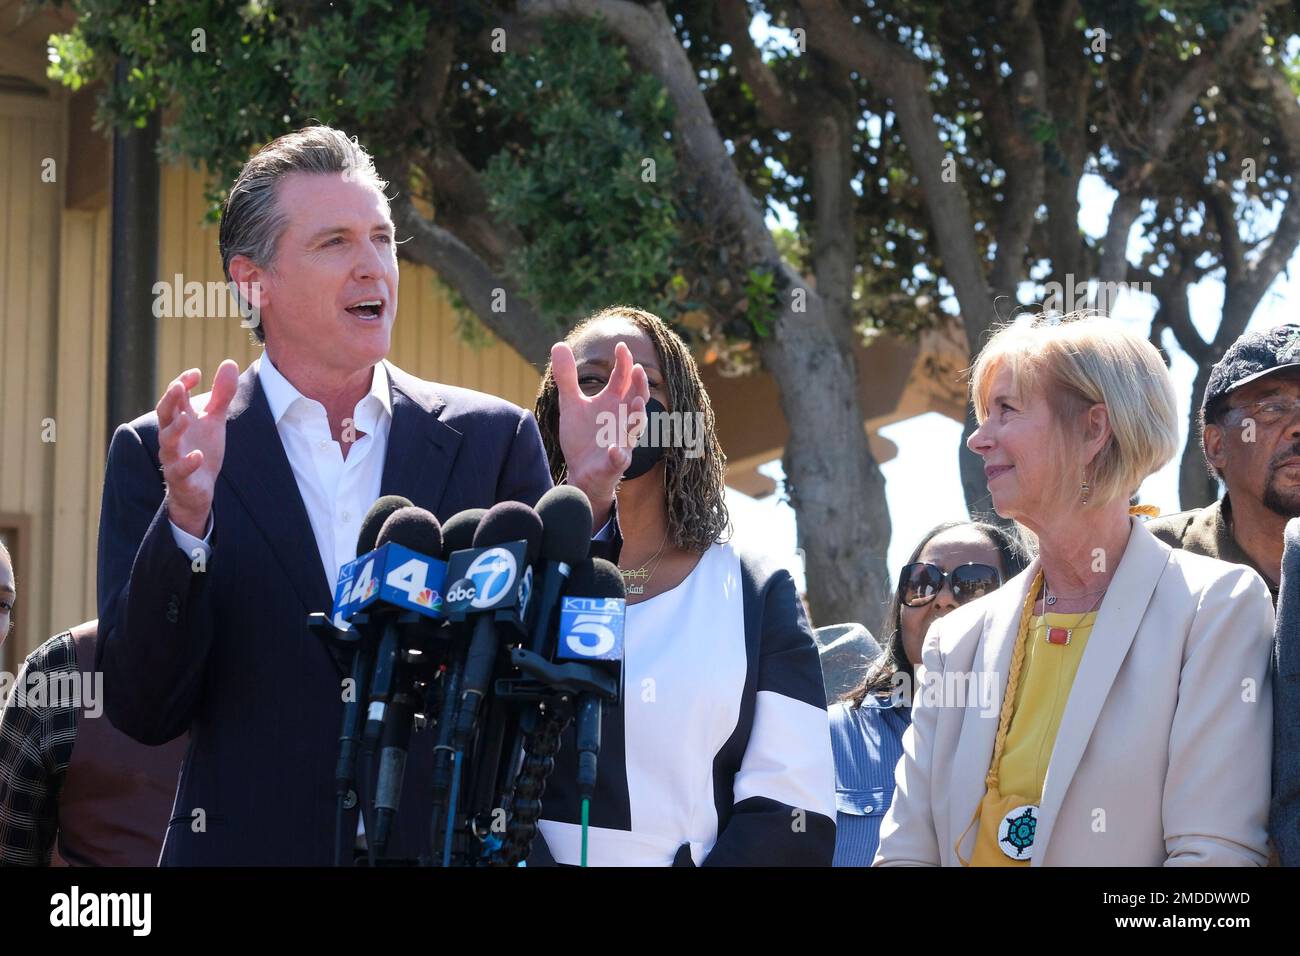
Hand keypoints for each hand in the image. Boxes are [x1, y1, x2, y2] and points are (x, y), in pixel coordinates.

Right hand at [157, 361, 239, 537]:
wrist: (199, 487)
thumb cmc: (203, 448)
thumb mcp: (215, 420)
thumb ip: (221, 394)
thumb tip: (229, 362)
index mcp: (179, 419)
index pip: (175, 397)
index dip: (182, 383)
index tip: (196, 373)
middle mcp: (172, 436)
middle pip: (164, 414)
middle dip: (170, 399)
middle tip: (179, 386)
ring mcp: (174, 456)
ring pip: (167, 441)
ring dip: (175, 429)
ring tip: (186, 417)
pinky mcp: (180, 477)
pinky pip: (179, 470)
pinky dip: (187, 462)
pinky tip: (198, 455)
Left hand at [551, 341, 649, 527]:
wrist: (580, 473)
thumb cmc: (582, 437)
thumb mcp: (571, 404)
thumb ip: (567, 377)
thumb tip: (559, 345)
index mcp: (613, 403)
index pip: (623, 379)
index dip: (624, 362)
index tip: (620, 346)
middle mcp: (622, 419)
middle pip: (638, 399)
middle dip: (640, 386)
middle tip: (637, 370)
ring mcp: (622, 441)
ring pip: (636, 428)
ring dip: (637, 416)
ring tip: (636, 403)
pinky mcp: (615, 463)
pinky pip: (620, 459)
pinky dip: (618, 454)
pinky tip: (613, 449)